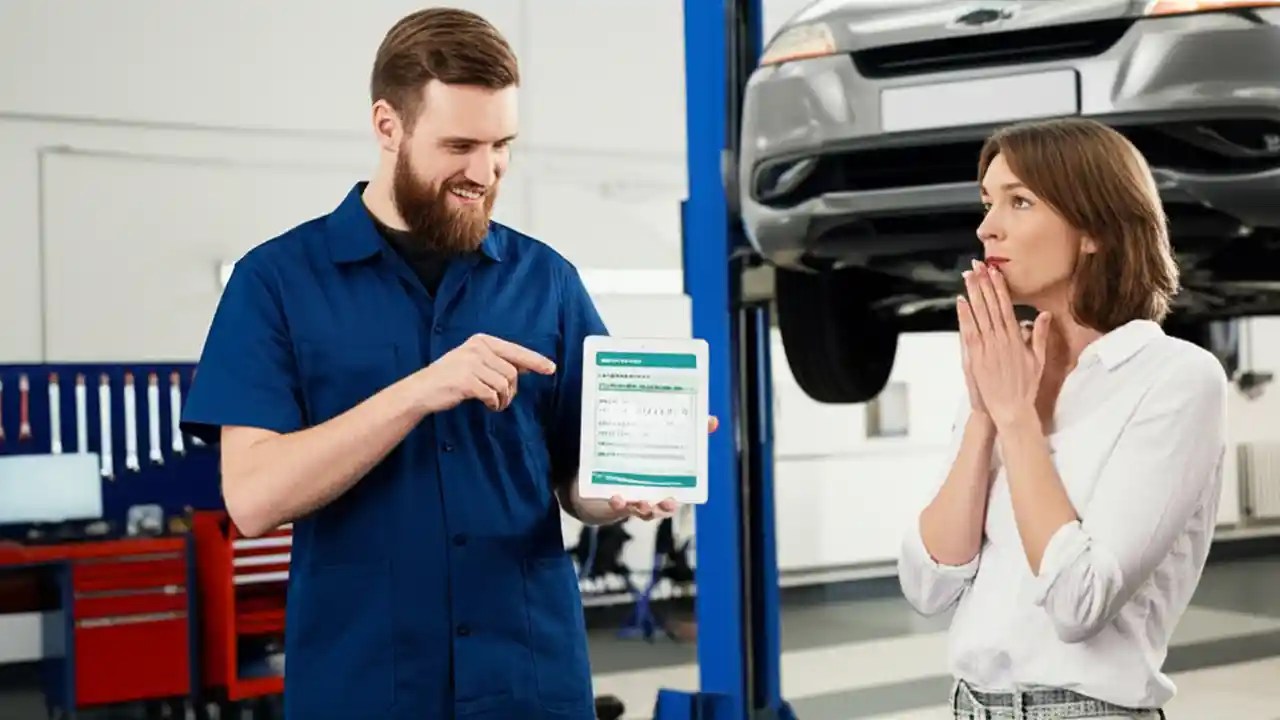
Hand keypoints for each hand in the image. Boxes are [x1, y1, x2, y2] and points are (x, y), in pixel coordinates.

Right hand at [416, 333, 555, 413]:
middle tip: (503, 400)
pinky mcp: (467, 380)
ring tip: (495, 403)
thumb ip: (499, 362)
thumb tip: (529, 366)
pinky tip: (487, 405)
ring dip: (503, 399)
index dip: (535, 360)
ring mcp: (471, 363)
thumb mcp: (475, 362)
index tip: (550, 368)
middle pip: (512, 372)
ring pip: (504, 384)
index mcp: (481, 341)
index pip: (515, 350)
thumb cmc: (450, 377)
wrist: (422, 389)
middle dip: (512, 390)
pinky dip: (494, 404)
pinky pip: (493, 395)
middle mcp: (477, 349)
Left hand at [599, 416, 718, 521]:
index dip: (684, 490)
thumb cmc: (641, 463)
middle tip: (669, 503)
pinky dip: (617, 503)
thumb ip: (688, 434)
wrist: (606, 476)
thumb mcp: (662, 447)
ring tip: (643, 502)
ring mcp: (633, 500)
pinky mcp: (615, 500)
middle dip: (666, 507)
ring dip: (643, 508)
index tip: (679, 494)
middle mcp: (652, 497)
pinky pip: (617, 505)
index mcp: (666, 485)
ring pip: (641, 509)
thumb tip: (713, 420)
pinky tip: (616, 497)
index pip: (680, 489)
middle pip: (662, 507)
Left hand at [957, 261, 1049, 428]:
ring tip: (968, 275)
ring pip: (980, 314)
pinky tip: (961, 301)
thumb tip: (1043, 315)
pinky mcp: (976, 356)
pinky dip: (965, 315)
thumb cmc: (1025, 386)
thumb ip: (1039, 335)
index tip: (994, 271)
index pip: (1006, 305)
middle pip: (991, 304)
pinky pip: (969, 331)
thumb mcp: (1038, 359)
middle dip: (984, 283)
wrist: (1011, 408)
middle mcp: (1002, 338)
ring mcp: (988, 346)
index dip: (999, 287)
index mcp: (1016, 337)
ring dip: (973, 293)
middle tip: (977, 264)